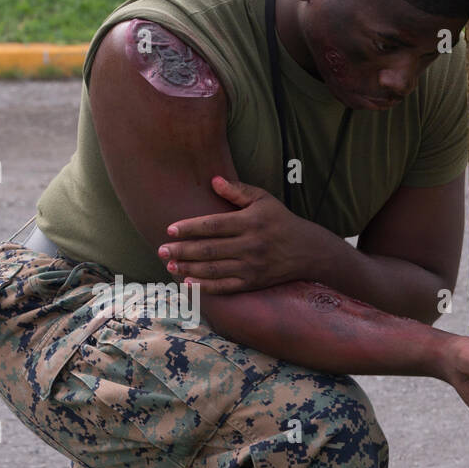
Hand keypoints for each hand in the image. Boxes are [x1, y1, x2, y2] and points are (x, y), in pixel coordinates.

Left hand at [158, 176, 320, 292]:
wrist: (307, 251)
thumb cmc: (280, 221)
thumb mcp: (263, 199)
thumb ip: (237, 191)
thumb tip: (213, 180)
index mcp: (250, 222)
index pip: (213, 225)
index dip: (190, 228)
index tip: (170, 229)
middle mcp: (250, 245)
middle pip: (209, 249)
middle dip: (182, 251)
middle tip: (161, 250)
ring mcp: (251, 267)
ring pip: (214, 269)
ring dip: (189, 269)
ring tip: (169, 266)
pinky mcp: (253, 283)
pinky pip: (225, 287)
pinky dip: (205, 287)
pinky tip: (188, 283)